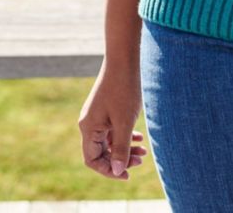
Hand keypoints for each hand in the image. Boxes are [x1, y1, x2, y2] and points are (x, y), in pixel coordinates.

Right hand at [78, 59, 147, 179]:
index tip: (127, 174)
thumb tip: (118, 171)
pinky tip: (139, 137)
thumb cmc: (124, 88)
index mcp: (89, 128)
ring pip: (109, 141)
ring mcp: (96, 116)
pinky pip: (112, 129)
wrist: (123, 58)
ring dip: (125, 147)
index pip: (93, 160)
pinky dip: (124, 135)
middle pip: (101, 152)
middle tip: (141, 160)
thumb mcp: (125, 121)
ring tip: (143, 151)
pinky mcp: (105, 108)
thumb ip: (121, 147)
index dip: (109, 170)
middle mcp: (89, 124)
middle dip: (120, 159)